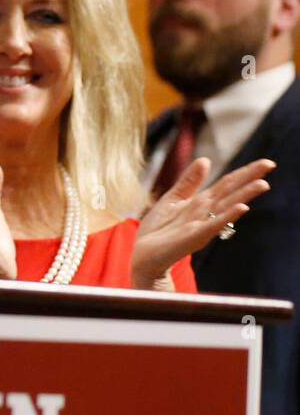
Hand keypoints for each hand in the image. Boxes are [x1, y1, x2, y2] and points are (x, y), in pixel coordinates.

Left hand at [131, 156, 274, 289]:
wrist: (144, 254)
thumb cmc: (158, 229)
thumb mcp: (173, 199)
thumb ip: (189, 181)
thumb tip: (206, 160)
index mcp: (201, 202)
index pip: (227, 184)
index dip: (244, 172)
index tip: (266, 162)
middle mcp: (206, 212)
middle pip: (230, 192)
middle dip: (250, 179)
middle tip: (270, 164)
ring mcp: (202, 224)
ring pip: (226, 207)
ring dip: (244, 196)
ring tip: (263, 184)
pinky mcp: (194, 236)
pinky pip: (213, 225)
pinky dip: (227, 217)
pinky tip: (242, 209)